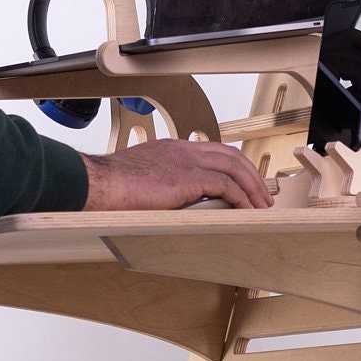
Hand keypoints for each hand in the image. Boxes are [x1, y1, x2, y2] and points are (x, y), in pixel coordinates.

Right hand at [80, 136, 273, 212]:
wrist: (99, 184)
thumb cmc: (110, 187)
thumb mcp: (141, 180)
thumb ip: (161, 185)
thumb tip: (173, 203)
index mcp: (172, 149)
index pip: (213, 151)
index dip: (234, 166)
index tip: (244, 182)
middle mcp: (183, 150)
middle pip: (230, 156)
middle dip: (251, 175)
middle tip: (261, 196)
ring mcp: (187, 161)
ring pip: (234, 168)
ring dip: (251, 188)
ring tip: (261, 206)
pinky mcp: (188, 178)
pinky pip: (226, 185)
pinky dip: (241, 198)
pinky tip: (246, 210)